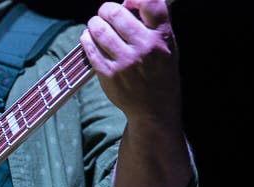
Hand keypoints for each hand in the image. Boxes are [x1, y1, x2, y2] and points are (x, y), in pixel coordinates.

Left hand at [79, 0, 181, 124]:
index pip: (149, 2)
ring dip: (94, 23)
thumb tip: (127, 2)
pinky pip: (90, 48)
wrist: (154, 108)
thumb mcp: (167, 45)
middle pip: (116, 13)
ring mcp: (126, 62)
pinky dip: (86, 39)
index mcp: (162, 36)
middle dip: (107, 9)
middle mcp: (145, 48)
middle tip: (106, 13)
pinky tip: (89, 38)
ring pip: (99, 29)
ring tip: (96, 25)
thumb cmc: (159, 71)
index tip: (128, 3)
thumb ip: (152, 23)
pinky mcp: (109, 74)